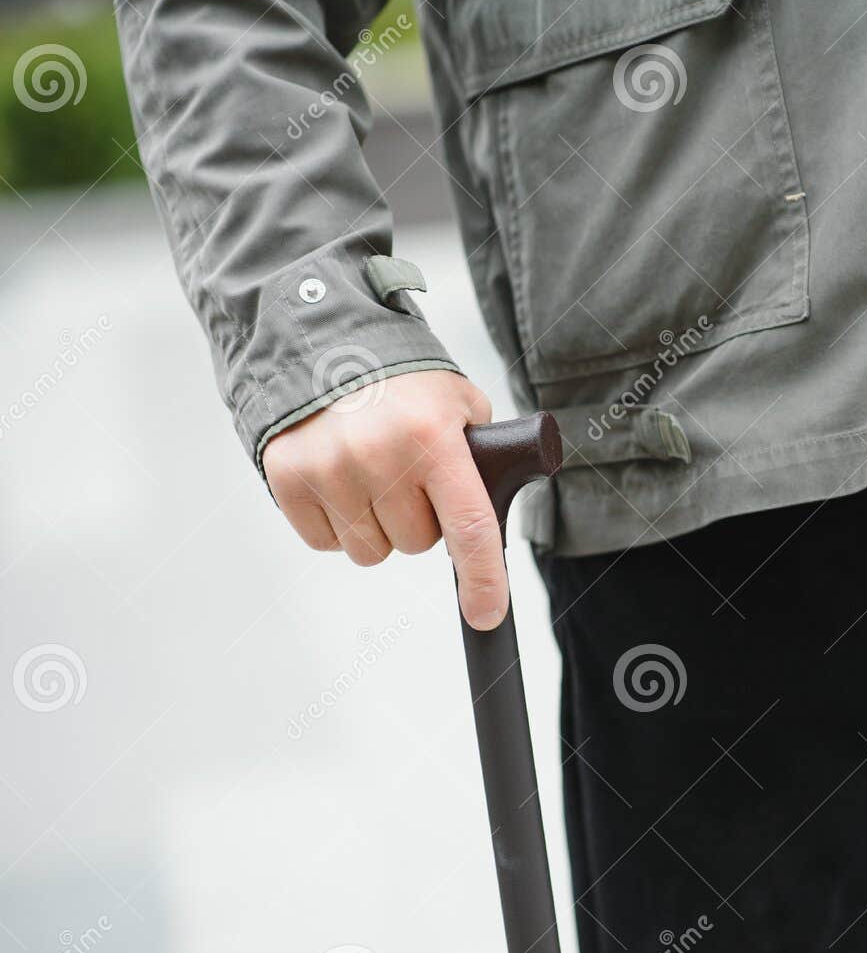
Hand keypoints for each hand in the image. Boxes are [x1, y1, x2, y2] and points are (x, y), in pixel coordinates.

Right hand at [262, 369, 508, 629]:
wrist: (322, 339)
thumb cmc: (402, 378)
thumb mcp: (459, 404)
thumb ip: (482, 459)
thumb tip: (492, 524)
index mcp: (432, 437)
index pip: (469, 528)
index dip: (483, 579)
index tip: (486, 614)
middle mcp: (379, 456)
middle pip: (416, 544)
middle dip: (419, 520)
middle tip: (409, 476)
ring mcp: (328, 469)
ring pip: (370, 551)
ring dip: (377, 526)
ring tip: (373, 474)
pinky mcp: (287, 478)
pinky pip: (325, 542)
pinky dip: (336, 523)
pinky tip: (340, 480)